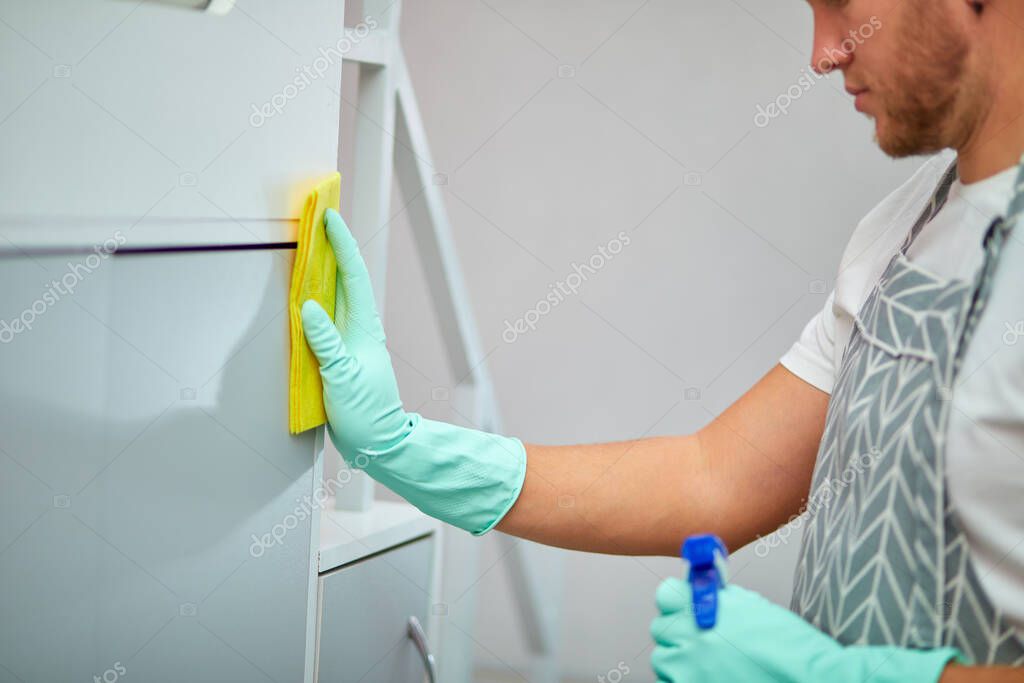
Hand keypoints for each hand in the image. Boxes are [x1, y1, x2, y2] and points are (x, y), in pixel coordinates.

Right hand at [300, 208, 412, 461]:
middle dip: (330, 248)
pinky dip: (310, 302)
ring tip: (306, 246)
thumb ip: (326, 342)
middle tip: (315, 220)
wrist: (378, 443)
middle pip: (343, 279)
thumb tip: (309, 306)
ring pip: (333, 297)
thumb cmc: (368, 414)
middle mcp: (357, 329)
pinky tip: (299, 296)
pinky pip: (322, 321)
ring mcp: (348, 341)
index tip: (330, 218)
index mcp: (364, 329)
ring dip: (321, 271)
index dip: (342, 245)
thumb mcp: (343, 377)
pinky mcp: (337, 356)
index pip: (353, 276)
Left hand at [650, 579, 958, 682]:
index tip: (687, 608)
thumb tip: (701, 590)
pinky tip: (712, 680)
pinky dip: (686, 682)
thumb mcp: (752, 607)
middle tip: (705, 643)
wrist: (809, 682)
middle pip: (662, 629)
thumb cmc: (788, 648)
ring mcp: (683, 669)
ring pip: (664, 660)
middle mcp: (686, 637)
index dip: (679, 601)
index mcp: (699, 608)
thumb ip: (719, 598)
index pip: (666, 594)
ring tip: (712, 668)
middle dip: (680, 633)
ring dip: (681, 662)